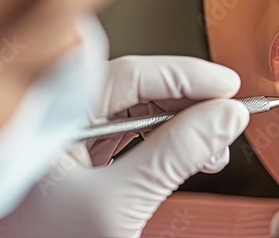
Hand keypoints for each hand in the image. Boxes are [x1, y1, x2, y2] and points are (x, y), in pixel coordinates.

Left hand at [0, 56, 248, 237]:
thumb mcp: (119, 203)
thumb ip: (174, 154)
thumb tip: (224, 116)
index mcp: (50, 120)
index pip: (128, 75)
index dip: (184, 76)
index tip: (227, 85)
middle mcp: (56, 125)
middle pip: (133, 91)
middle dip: (187, 104)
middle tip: (228, 118)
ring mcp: (65, 147)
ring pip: (133, 116)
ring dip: (179, 127)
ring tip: (211, 149)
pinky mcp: (77, 169)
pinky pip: (125, 140)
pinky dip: (161, 145)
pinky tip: (185, 155)